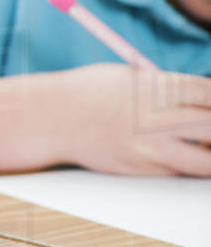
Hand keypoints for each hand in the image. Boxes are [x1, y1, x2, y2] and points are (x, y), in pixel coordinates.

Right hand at [57, 64, 210, 175]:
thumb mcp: (131, 77)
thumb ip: (167, 87)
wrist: (52, 119)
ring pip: (206, 162)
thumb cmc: (89, 91)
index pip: (209, 94)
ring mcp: (150, 150)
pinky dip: (185, 162)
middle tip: (210, 125)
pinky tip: (177, 149)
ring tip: (205, 144)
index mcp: (155, 89)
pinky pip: (178, 170)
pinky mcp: (142, 170)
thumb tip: (202, 98)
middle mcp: (156, 121)